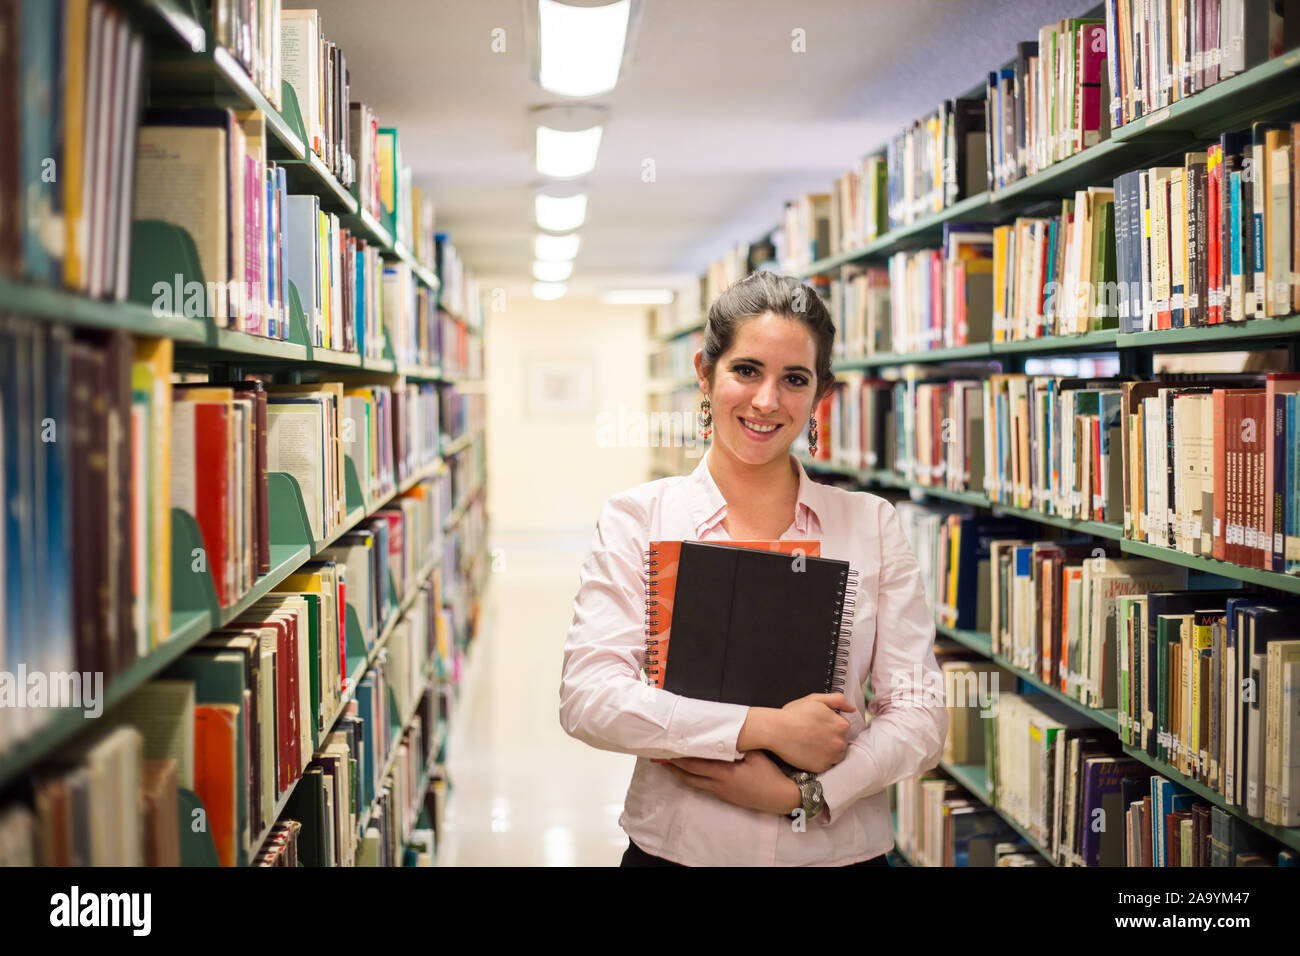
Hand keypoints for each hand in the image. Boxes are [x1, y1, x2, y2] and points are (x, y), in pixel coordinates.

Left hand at [666, 751, 801, 814]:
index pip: (694, 764)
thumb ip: (737, 744)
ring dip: (679, 774)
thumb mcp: (755, 753)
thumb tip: (722, 731)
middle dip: (673, 766)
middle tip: (658, 757)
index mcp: (723, 772)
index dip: (678, 757)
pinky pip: (703, 786)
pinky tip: (689, 774)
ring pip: (694, 783)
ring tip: (667, 765)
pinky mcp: (725, 796)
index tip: (667, 748)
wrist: (781, 798)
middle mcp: (717, 784)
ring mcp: (721, 792)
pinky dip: (691, 778)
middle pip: (689, 775)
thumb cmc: (769, 774)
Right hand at [738, 693, 852, 772]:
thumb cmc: (794, 714)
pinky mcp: (821, 767)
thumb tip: (852, 709)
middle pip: (840, 742)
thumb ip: (838, 700)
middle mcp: (840, 742)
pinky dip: (819, 761)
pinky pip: (826, 766)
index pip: (842, 728)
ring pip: (835, 755)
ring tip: (811, 745)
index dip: (830, 726)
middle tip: (813, 735)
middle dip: (830, 739)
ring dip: (827, 751)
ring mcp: (831, 756)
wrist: (776, 730)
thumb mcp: (816, 699)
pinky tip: (808, 753)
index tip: (818, 726)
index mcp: (841, 724)